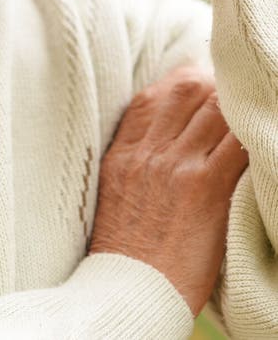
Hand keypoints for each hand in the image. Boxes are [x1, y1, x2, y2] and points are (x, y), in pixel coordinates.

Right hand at [88, 65, 248, 316]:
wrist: (129, 289)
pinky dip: (250, 138)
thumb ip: (134, 155)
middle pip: (187, 90)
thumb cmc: (124, 246)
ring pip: (216, 109)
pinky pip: (237, 145)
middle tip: (230, 97)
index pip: (154, 94)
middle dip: (212, 86)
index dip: (182, 82)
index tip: (200, 86)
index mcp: (124, 151)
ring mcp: (177, 167)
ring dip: (235, 109)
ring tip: (247, 120)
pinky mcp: (206, 189)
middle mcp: (149, 151)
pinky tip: (258, 143)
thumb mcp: (114, 188)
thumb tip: (161, 134)